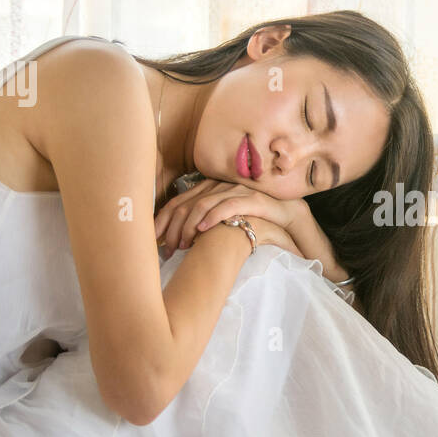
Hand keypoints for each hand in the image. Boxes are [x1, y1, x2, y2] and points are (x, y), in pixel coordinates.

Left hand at [156, 179, 300, 256]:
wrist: (285, 213)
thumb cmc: (251, 218)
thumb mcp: (221, 219)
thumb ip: (201, 223)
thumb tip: (178, 241)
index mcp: (207, 189)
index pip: (177, 202)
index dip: (161, 221)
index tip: (152, 240)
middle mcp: (217, 186)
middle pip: (185, 204)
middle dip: (172, 229)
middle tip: (167, 250)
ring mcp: (234, 191)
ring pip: (202, 205)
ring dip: (189, 227)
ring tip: (183, 245)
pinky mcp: (251, 199)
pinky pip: (227, 206)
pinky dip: (213, 217)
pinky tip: (203, 230)